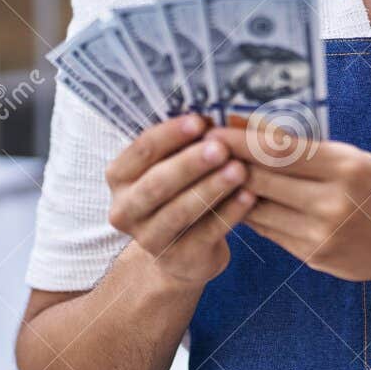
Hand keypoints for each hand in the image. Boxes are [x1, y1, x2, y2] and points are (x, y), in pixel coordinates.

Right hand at [105, 114, 254, 289]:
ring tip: (239, 170)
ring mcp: (148, 239)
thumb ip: (185, 143)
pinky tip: (250, 196)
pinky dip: (229, 213)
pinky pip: (206, 233)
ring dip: (211, 188)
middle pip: (157, 183)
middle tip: (221, 147)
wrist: (182, 252)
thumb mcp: (172, 166)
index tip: (200, 120)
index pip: (141, 151)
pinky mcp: (178, 259)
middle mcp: (125, 209)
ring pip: (180, 211)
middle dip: (190, 163)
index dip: (170, 135)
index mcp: (119, 177)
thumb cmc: (178, 193)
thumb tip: (217, 110)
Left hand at [207, 123, 370, 287]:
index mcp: (346, 167)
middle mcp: (331, 202)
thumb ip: (309, 150)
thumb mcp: (357, 158)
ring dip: (231, 190)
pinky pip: (270, 231)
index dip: (239, 139)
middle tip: (198, 148)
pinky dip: (252, 213)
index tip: (212, 128)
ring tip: (209, 174)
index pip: (279, 150)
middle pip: (261, 179)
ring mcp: (320, 234)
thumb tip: (255, 130)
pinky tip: (238, 201)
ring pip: (258, 208)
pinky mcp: (313, 256)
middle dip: (226, 162)